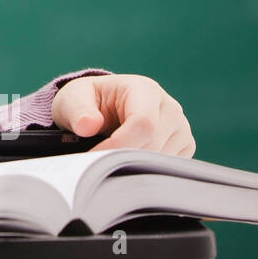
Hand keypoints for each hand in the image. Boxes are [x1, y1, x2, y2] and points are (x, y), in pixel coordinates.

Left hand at [52, 73, 194, 156]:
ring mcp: (180, 127)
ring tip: (111, 155)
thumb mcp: (73, 99)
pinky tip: (129, 160)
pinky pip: (170, 168)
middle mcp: (169, 107)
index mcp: (144, 89)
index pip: (143, 123)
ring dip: (134, 165)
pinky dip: (147, 170)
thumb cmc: (87, 102)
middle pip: (154, 144)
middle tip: (97, 161)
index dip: (119, 144)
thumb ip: (78, 111)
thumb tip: (88, 125)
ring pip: (163, 159)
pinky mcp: (184, 145)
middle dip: (123, 157)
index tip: (94, 156)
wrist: (101, 108)